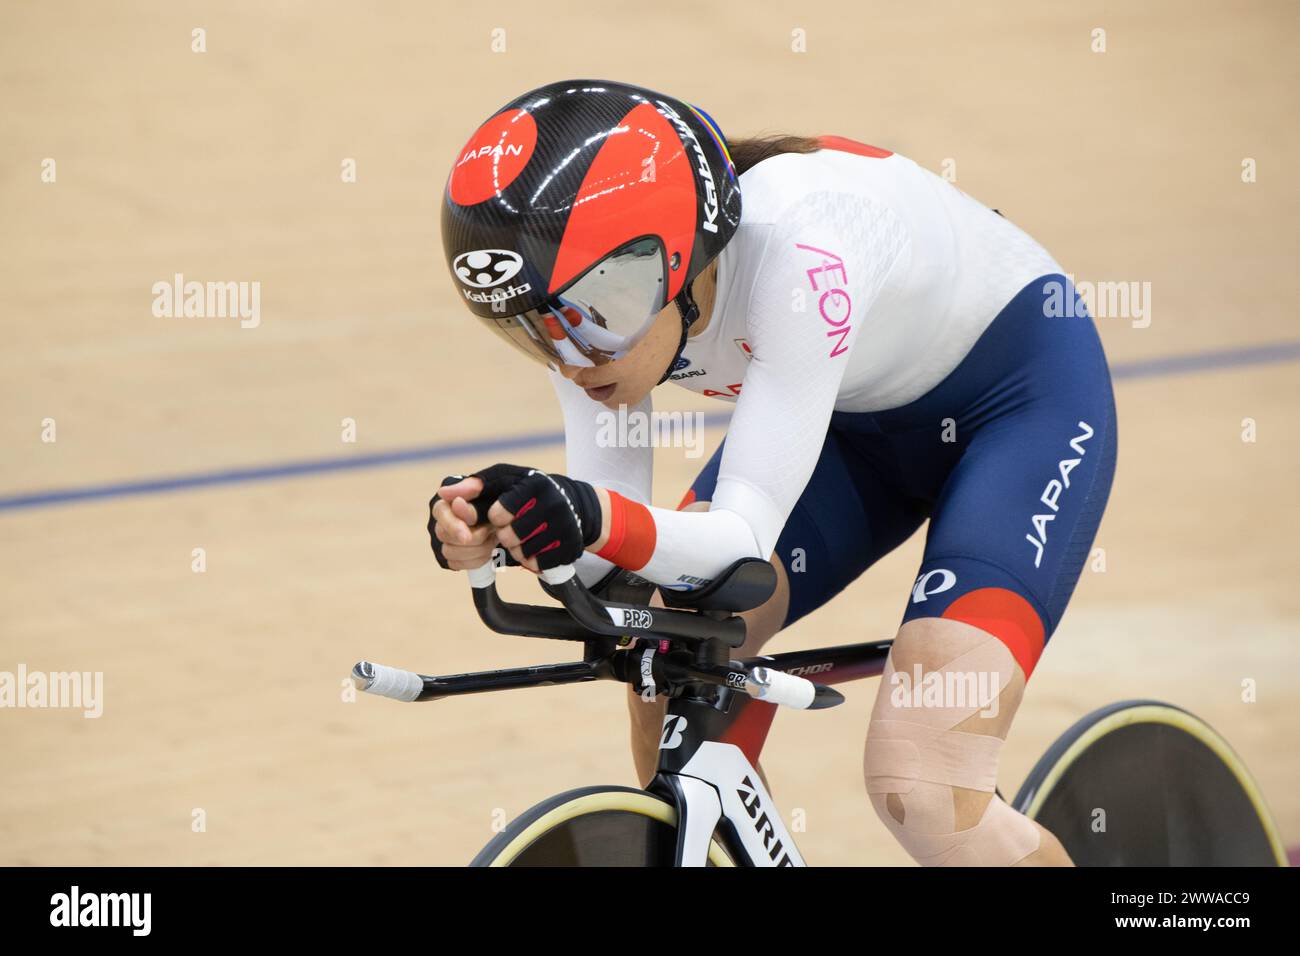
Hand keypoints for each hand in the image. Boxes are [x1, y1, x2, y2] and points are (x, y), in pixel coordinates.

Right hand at [427, 475, 501, 570]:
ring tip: (492, 538)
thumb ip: (470, 488)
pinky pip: (458, 565)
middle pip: (445, 537)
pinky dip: (476, 560)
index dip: (454, 525)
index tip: (469, 531)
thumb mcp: (489, 489)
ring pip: (450, 553)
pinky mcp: (454, 558)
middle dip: (474, 537)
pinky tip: (487, 549)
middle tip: (491, 530)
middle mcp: (442, 523)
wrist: (506, 518)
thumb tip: (443, 492)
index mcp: (446, 503)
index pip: (442, 515)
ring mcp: (446, 541)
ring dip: (477, 549)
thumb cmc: (495, 499)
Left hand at [474, 464, 602, 571]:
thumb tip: (444, 493)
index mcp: (535, 484)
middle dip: (504, 534)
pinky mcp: (570, 547)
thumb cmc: (529, 491)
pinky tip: (534, 547)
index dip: (495, 517)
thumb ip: (475, 486)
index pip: (498, 514)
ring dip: (516, 548)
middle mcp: (553, 504)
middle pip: (509, 536)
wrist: (571, 504)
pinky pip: (537, 564)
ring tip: (522, 537)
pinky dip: (530, 559)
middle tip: (512, 527)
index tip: (501, 514)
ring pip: (522, 552)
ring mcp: (565, 527)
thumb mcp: (505, 480)